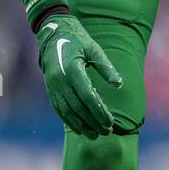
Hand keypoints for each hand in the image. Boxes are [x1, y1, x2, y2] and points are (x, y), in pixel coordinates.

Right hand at [36, 14, 122, 138]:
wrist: (53, 34)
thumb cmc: (78, 40)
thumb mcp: (94, 49)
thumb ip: (106, 67)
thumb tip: (119, 84)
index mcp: (72, 69)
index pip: (88, 96)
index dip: (99, 111)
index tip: (110, 122)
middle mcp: (60, 80)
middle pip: (78, 107)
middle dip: (93, 122)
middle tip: (107, 132)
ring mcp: (53, 86)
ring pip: (67, 112)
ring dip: (82, 125)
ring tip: (95, 135)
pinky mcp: (50, 89)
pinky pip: (59, 109)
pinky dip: (69, 121)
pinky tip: (79, 129)